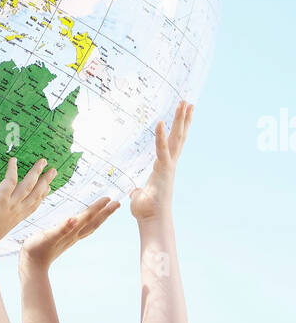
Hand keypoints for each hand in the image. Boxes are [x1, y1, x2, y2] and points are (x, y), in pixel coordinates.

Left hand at [0, 158, 55, 246]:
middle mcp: (16, 211)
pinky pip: (10, 180)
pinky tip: (14, 159)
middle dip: (45, 182)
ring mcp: (10, 204)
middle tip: (53, 171)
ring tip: (43, 161)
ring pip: (28, 185)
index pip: (32, 206)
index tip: (48, 189)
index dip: (41, 196)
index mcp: (15, 220)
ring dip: (36, 172)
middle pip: (36, 194)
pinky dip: (12, 169)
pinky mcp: (0, 197)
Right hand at [19, 196, 119, 272]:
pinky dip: (90, 224)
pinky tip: (87, 222)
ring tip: (108, 211)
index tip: (108, 198)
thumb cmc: (36, 249)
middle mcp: (74, 235)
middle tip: (117, 203)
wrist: (33, 266)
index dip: (97, 207)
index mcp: (71, 231)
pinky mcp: (66, 241)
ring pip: (90, 227)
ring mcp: (71, 239)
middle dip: (106, 213)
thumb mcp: (47, 236)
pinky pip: (83, 230)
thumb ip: (61, 228)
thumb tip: (74, 219)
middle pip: (94, 223)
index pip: (87, 217)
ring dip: (100, 218)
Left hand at [129, 101, 192, 222]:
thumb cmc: (146, 210)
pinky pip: (161, 150)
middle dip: (183, 119)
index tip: (182, 115)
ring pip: (176, 139)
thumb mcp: (139, 195)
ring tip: (184, 103)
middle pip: (179, 137)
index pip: (171, 144)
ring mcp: (168, 166)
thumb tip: (135, 190)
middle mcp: (169, 164)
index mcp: (163, 167)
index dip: (176, 129)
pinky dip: (160, 136)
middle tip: (187, 102)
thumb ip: (138, 189)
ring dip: (180, 121)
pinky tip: (160, 122)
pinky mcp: (163, 170)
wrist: (152, 220)